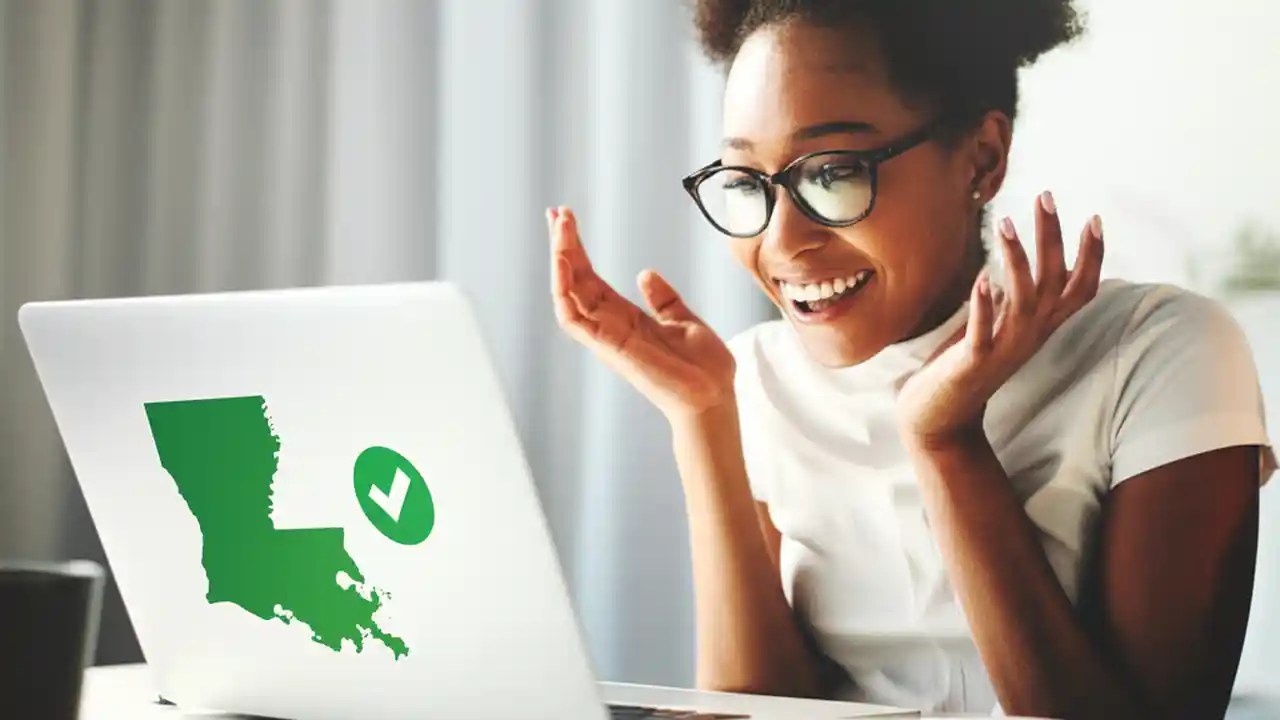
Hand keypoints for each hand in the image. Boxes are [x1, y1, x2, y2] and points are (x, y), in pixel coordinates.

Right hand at [548, 207, 735, 420]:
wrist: (714, 398)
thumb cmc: (702, 368)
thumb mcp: (683, 320)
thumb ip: (663, 299)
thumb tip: (645, 273)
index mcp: (625, 318)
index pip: (590, 278)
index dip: (576, 249)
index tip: (566, 218)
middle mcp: (610, 326)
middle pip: (575, 281)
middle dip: (563, 246)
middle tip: (555, 212)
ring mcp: (607, 337)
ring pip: (568, 296)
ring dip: (560, 261)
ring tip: (559, 228)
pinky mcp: (611, 347)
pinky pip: (576, 319)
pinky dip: (564, 292)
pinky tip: (563, 263)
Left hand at [897, 192, 1103, 446]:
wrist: (940, 417)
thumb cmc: (966, 366)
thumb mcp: (996, 326)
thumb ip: (1009, 300)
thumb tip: (1014, 266)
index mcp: (1039, 327)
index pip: (1080, 289)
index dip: (1092, 256)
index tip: (1094, 217)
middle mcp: (1029, 336)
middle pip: (1054, 283)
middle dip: (1053, 238)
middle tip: (1046, 196)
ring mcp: (1003, 350)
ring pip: (1022, 302)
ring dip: (1016, 261)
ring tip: (1006, 224)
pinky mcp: (973, 364)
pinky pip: (983, 334)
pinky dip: (984, 306)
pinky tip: (981, 278)